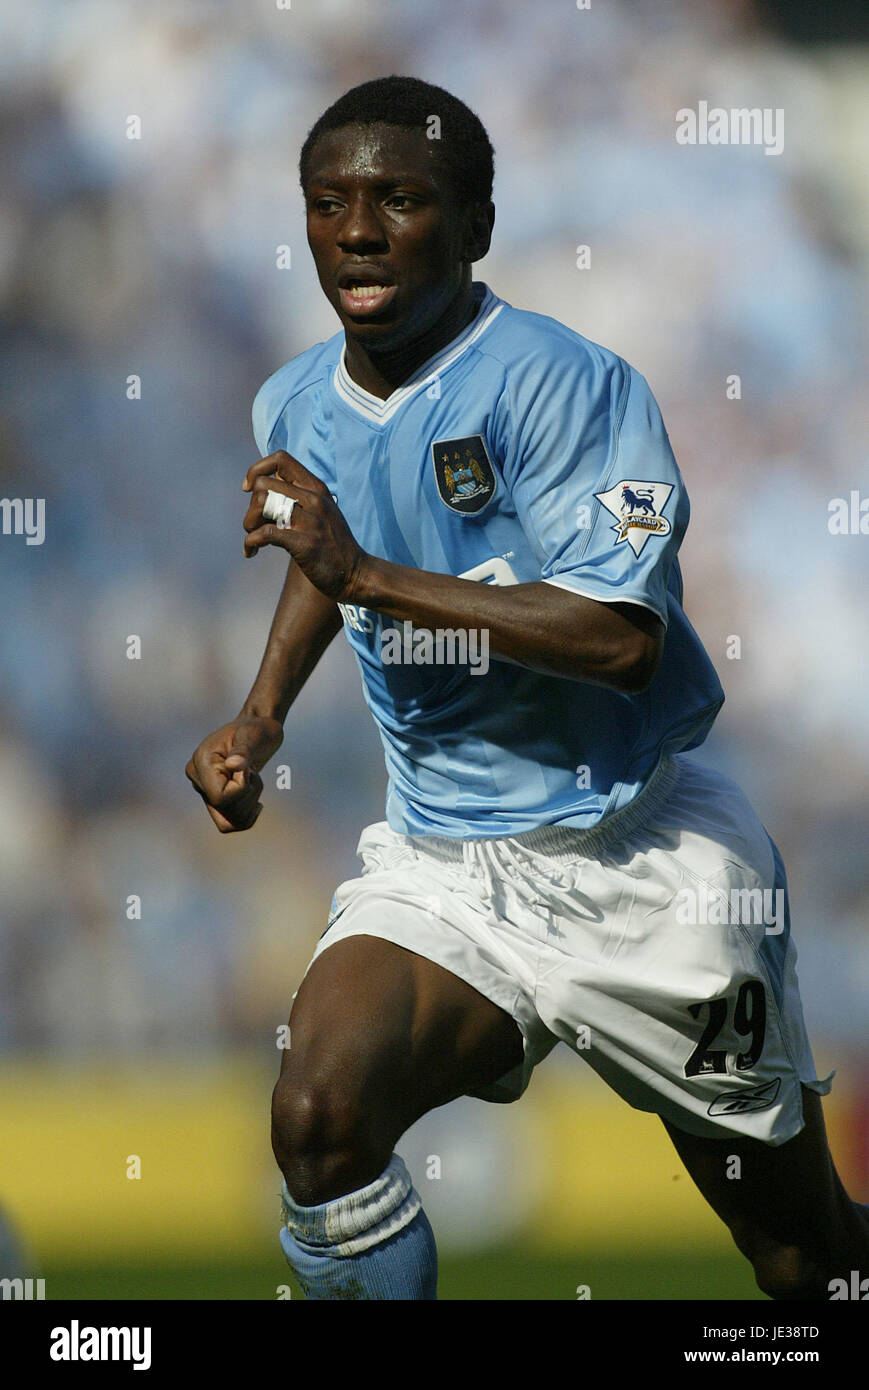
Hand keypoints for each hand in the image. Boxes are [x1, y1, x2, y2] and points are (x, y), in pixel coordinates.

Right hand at [186, 715, 282, 832]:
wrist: (258, 729)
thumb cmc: (257, 730)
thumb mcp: (254, 736)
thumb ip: (243, 751)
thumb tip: (233, 765)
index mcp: (202, 761)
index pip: (220, 797)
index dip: (241, 790)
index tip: (249, 769)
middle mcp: (197, 777)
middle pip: (224, 812)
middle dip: (247, 797)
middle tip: (252, 772)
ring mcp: (204, 788)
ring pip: (228, 822)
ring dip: (248, 804)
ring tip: (251, 779)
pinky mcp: (213, 797)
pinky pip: (229, 823)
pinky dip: (247, 814)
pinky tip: (255, 798)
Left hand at [242, 451, 366, 601]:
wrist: (356, 573)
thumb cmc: (332, 544)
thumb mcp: (322, 510)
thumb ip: (299, 496)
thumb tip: (263, 487)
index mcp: (317, 488)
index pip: (280, 459)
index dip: (257, 470)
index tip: (250, 489)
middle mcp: (314, 499)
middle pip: (263, 484)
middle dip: (250, 506)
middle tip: (255, 524)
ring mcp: (310, 521)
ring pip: (261, 503)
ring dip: (248, 523)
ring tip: (253, 537)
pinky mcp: (304, 543)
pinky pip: (263, 533)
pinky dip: (249, 543)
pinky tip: (251, 552)